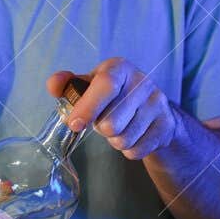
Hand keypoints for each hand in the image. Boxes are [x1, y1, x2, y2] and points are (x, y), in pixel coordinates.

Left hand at [48, 58, 178, 160]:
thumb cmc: (114, 96)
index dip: (87, 107)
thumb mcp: (92, 85)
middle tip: (104, 122)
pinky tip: (132, 136)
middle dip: (101, 129)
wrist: (154, 110)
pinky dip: (128, 150)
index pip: (106, 85)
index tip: (74, 124)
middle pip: (111, 121)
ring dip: (115, 140)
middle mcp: (142, 82)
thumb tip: (53, 85)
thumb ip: (69, 85)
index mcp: (120, 68)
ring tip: (119, 128)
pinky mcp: (166, 124)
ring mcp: (157, 103)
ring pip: (123, 139)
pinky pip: (136, 150)